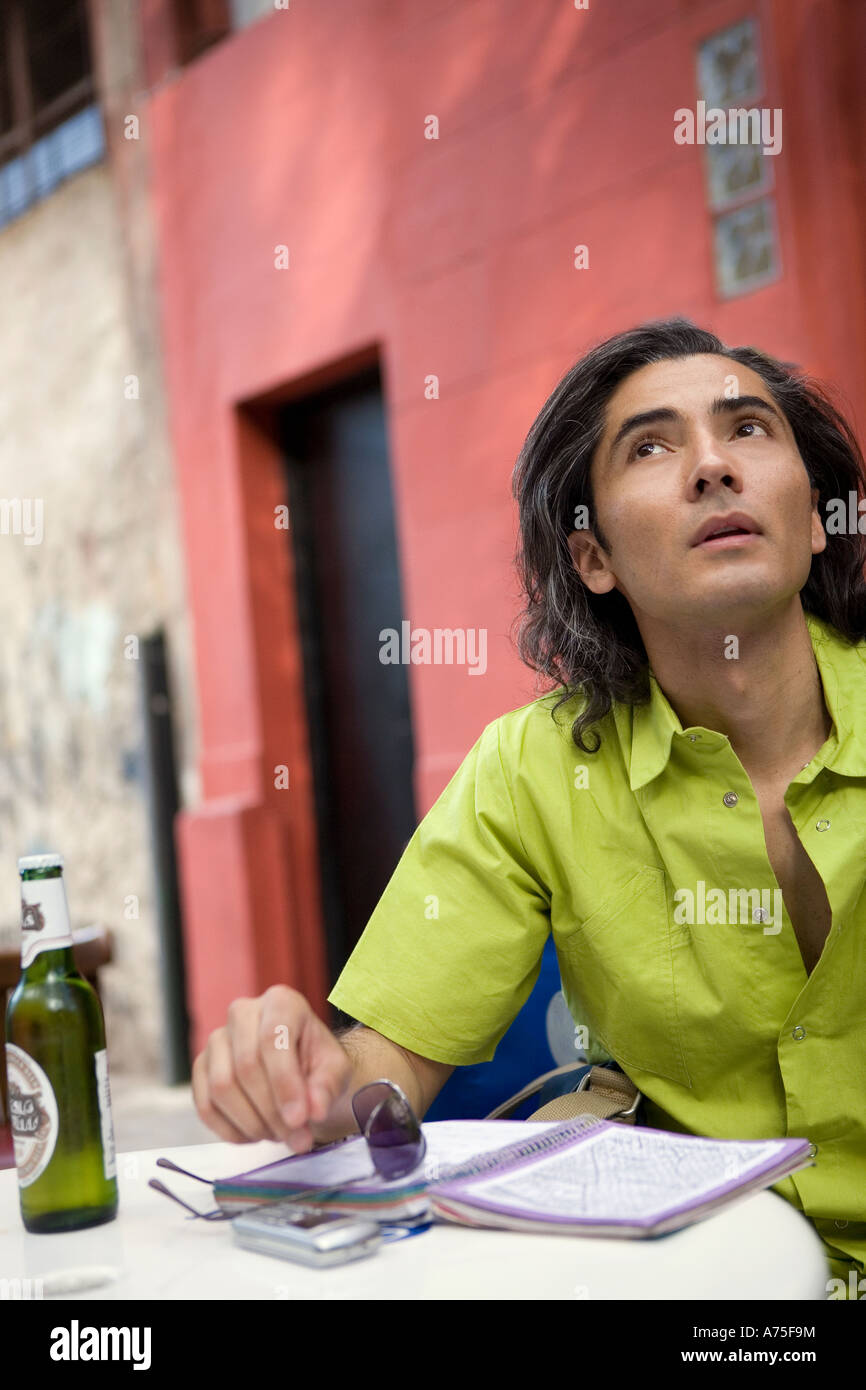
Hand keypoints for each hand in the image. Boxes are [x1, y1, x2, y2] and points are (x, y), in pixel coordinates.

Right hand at [191, 984, 354, 1152]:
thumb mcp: (335, 1070)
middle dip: (272, 1111)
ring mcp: (217, 1039)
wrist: (298, 1065)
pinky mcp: (201, 1066)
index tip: (300, 1119)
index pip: (273, 1039)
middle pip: (246, 1066)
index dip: (285, 1083)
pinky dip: (230, 1130)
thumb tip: (314, 1110)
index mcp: (280, 1002)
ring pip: (222, 1087)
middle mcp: (243, 1013)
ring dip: (252, 1123)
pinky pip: (205, 1105)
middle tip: (297, 1138)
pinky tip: (256, 1136)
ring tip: (280, 1135)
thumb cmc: (317, 1062)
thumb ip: (327, 1086)